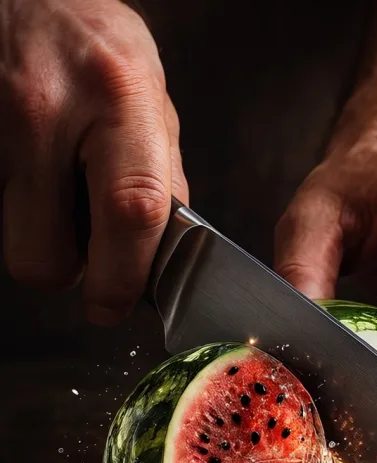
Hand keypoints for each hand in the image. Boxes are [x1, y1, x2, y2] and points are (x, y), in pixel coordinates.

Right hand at [0, 0, 187, 324]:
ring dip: (37, 240)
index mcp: (118, 95)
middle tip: (83, 243)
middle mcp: (46, 108)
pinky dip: (15, 212)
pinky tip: (29, 178)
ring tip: (53, 197)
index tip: (116, 305)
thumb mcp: (146, 92)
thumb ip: (159, 174)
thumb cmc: (92, 44)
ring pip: (10, 244)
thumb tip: (162, 253)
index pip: (131, 211)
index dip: (123, 278)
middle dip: (65, 270)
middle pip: (44, 256)